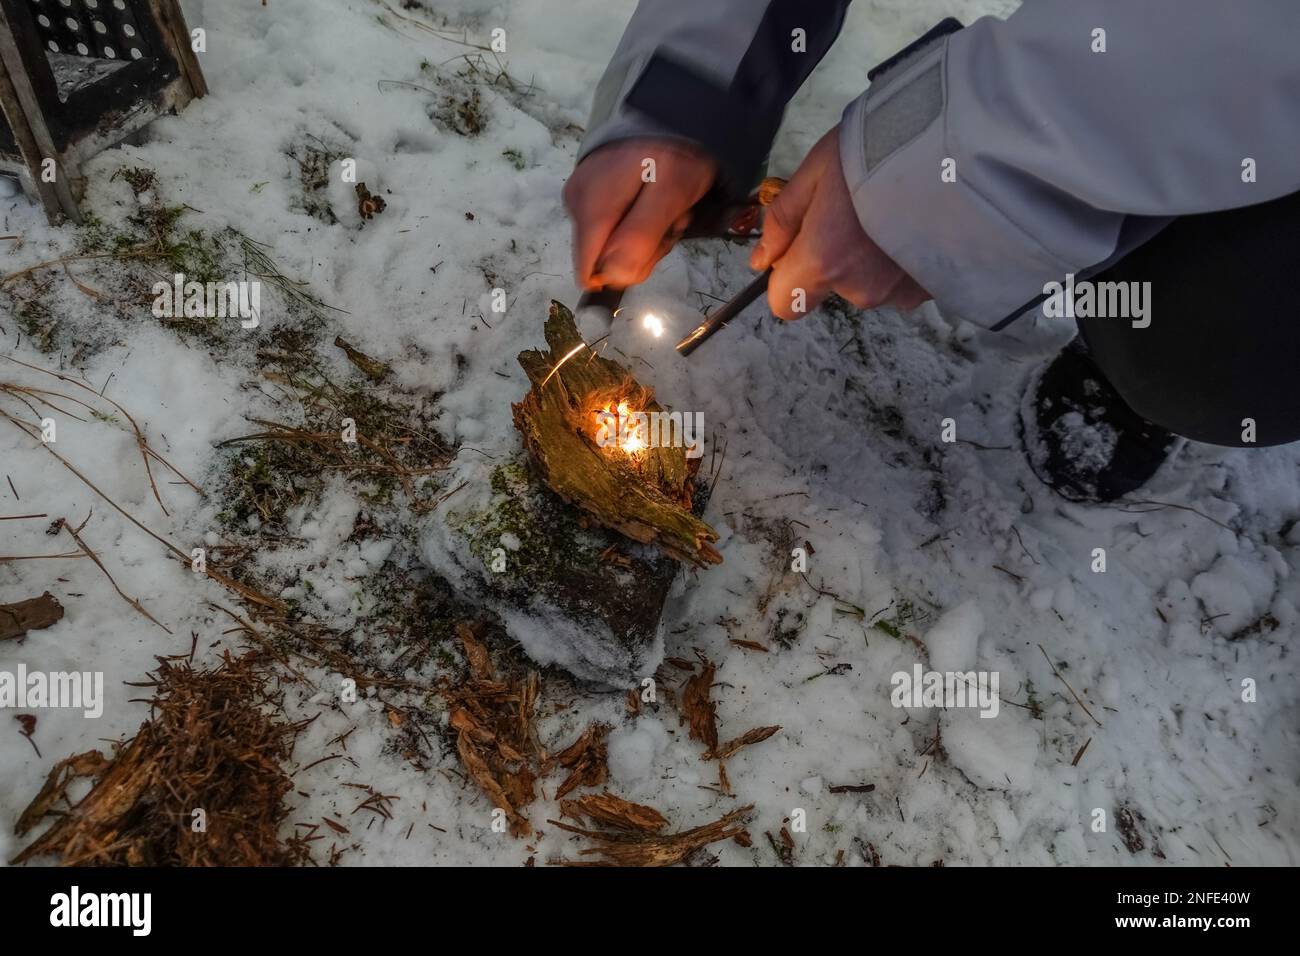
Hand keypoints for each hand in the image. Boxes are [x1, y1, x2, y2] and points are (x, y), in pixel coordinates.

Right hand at [563, 137, 716, 289]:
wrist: (671, 110)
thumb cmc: (674, 151)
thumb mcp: (670, 194)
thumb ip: (640, 236)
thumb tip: (613, 275)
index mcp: (590, 208)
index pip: (590, 272)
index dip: (627, 268)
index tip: (654, 243)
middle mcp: (575, 204)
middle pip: (604, 259)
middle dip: (644, 247)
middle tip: (669, 219)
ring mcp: (580, 196)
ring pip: (611, 243)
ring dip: (646, 232)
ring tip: (664, 204)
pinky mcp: (588, 192)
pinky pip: (612, 224)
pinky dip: (639, 218)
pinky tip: (654, 197)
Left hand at [751, 128, 929, 318]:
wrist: (957, 143)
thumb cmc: (879, 147)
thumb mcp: (815, 171)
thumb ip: (783, 220)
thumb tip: (762, 261)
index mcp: (823, 260)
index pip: (785, 304)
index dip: (786, 278)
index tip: (799, 246)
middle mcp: (860, 287)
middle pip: (830, 288)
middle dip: (833, 259)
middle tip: (855, 211)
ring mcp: (899, 293)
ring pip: (868, 284)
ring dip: (871, 259)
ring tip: (890, 212)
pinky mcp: (930, 289)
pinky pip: (901, 283)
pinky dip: (902, 261)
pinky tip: (914, 224)